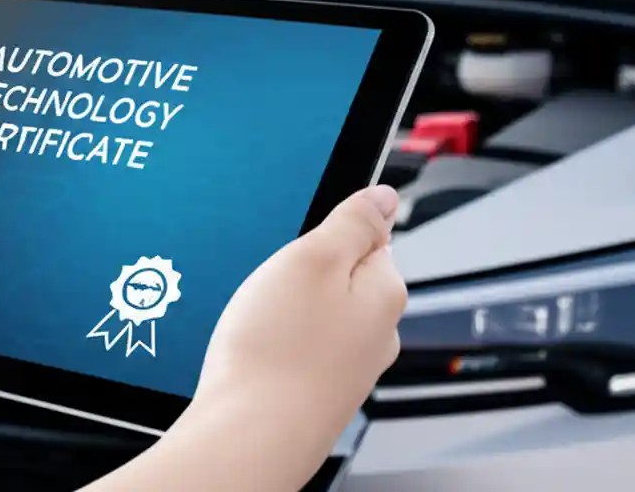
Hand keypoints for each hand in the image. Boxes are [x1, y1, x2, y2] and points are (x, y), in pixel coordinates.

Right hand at [85, 186, 405, 491]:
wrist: (248, 438)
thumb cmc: (276, 353)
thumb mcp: (312, 257)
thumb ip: (353, 222)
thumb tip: (385, 197)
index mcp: (385, 291)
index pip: (368, 238)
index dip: (323, 236)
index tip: (296, 249)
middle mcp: (378, 335)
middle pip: (341, 279)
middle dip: (302, 277)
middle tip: (270, 287)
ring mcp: (349, 369)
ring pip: (317, 318)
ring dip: (285, 315)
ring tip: (257, 325)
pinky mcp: (317, 395)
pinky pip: (299, 353)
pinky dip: (276, 348)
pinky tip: (254, 355)